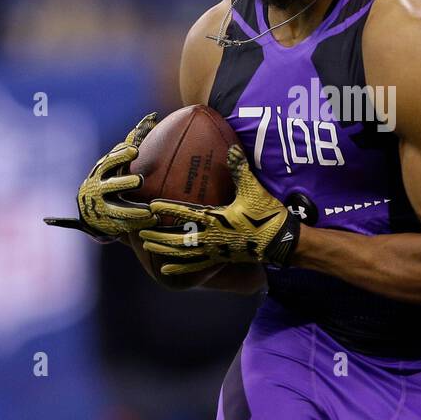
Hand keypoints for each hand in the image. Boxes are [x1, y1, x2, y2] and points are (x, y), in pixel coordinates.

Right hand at [44, 112, 159, 242]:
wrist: (90, 208)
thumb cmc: (109, 177)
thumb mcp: (117, 160)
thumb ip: (132, 142)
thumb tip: (153, 116)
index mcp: (103, 170)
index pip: (110, 161)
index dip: (121, 156)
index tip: (134, 151)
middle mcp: (100, 188)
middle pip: (111, 185)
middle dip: (124, 183)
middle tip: (139, 181)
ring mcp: (104, 207)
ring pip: (118, 209)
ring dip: (133, 210)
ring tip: (148, 211)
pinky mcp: (109, 222)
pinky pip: (124, 224)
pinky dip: (138, 224)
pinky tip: (152, 221)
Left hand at [137, 145, 298, 273]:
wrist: (281, 241)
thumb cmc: (267, 215)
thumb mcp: (254, 190)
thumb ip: (240, 169)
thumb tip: (232, 148)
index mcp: (218, 219)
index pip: (187, 213)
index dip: (168, 209)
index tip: (151, 205)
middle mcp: (213, 237)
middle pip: (179, 238)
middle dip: (159, 234)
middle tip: (139, 230)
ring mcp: (216, 250)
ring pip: (184, 253)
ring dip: (164, 250)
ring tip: (146, 246)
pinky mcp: (220, 259)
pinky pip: (196, 266)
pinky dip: (180, 268)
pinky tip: (164, 270)